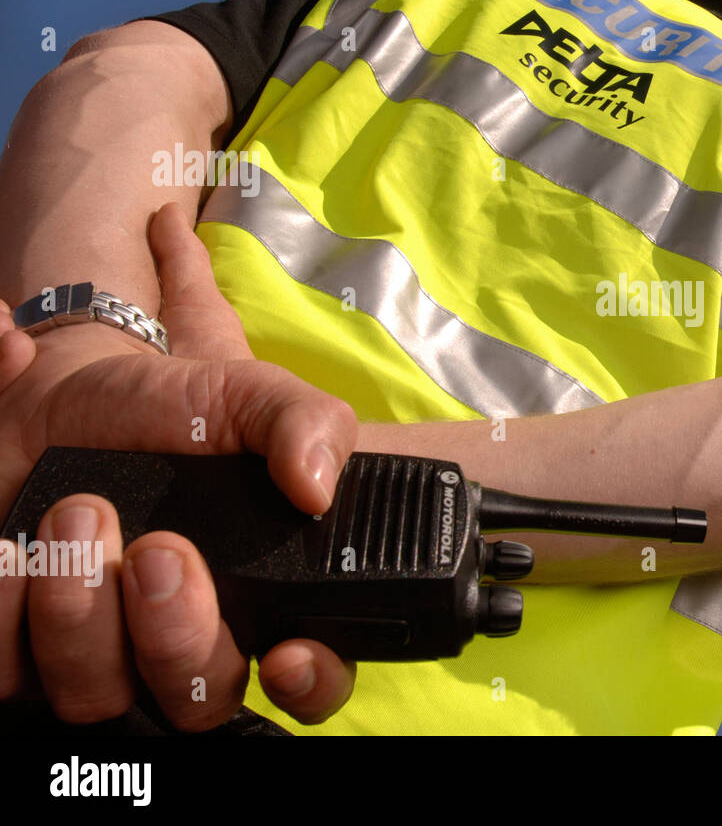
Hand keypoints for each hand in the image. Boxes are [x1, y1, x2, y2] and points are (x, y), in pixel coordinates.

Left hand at [0, 203, 358, 727]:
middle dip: (179, 638)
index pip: (312, 679)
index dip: (308, 683)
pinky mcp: (25, 650)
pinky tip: (12, 553)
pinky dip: (8, 616)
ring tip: (76, 513)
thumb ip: (308, 425)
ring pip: (97, 698)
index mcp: (269, 596)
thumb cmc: (177, 407)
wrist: (73, 393)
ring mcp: (107, 656)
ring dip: (82, 616)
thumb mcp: (254, 396)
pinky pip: (9, 677)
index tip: (283, 655)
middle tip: (159, 550)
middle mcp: (192, 642)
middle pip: (199, 703)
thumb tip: (316, 489)